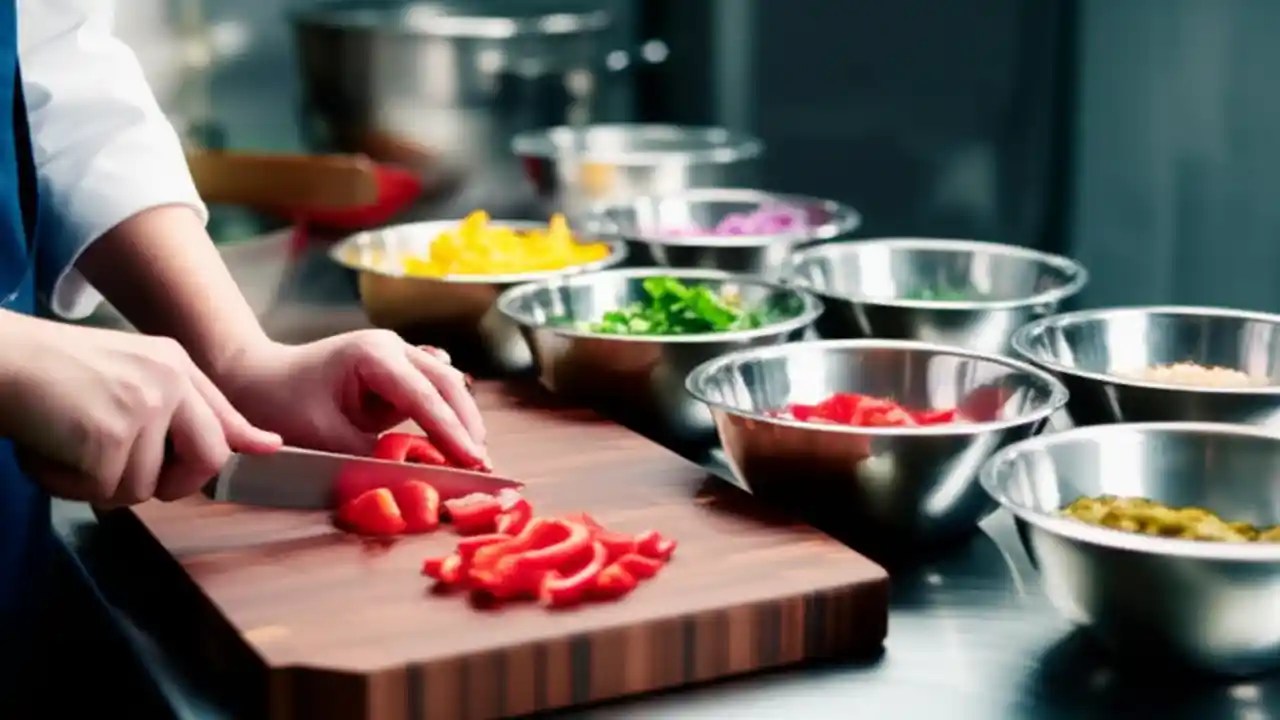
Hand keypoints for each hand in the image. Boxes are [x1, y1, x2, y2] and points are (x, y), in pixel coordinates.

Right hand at [0, 313, 281, 505]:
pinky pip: (101, 491)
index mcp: (173, 363)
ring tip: (63, 449)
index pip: (223, 413)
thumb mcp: (124, 372)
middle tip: (124, 481)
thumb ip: (176, 407)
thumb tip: (256, 443)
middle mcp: (169, 380)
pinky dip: (65, 484)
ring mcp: (143, 406)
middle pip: (208, 460)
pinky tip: (45, 453)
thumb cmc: (47, 372)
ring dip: (95, 484)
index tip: (268, 450)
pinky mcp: (111, 436)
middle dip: (174, 486)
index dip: (243, 440)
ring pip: (142, 487)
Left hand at [214, 330, 488, 468]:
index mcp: (374, 355)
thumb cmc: (282, 405)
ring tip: (473, 456)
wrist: (257, 379)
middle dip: (467, 424)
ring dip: (460, 420)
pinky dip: (446, 414)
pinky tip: (459, 436)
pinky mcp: (396, 372)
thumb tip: (415, 473)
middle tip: (482, 464)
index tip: (474, 462)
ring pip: (445, 385)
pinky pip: (431, 391)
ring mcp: (397, 355)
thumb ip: (373, 455)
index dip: (452, 433)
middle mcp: (393, 347)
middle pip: (447, 384)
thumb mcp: (325, 438)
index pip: (425, 397)